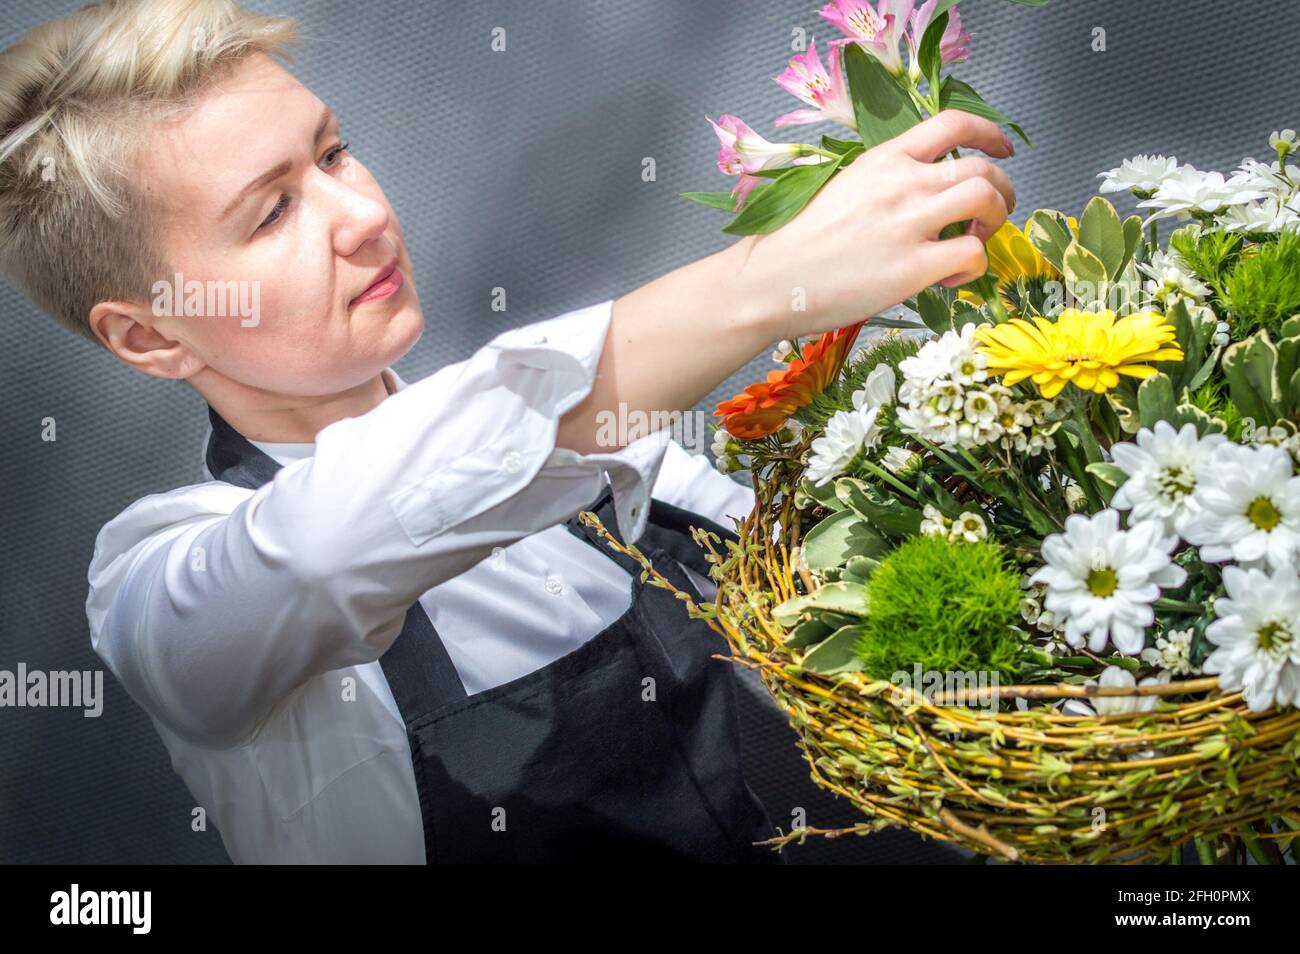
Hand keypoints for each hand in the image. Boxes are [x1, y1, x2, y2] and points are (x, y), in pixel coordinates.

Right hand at [731, 109, 1016, 341]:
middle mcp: (902, 183)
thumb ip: (885, 184)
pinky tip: (949, 278)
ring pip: (987, 201)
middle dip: (1002, 189)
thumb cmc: (797, 243)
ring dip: (995, 221)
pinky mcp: (913, 268)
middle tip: (992, 214)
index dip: (990, 133)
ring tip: (974, 241)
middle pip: (982, 167)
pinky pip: (973, 254)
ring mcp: (909, 224)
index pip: (953, 123)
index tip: (1001, 150)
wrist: (769, 281)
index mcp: (883, 159)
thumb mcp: (842, 189)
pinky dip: (974, 267)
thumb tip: (923, 196)